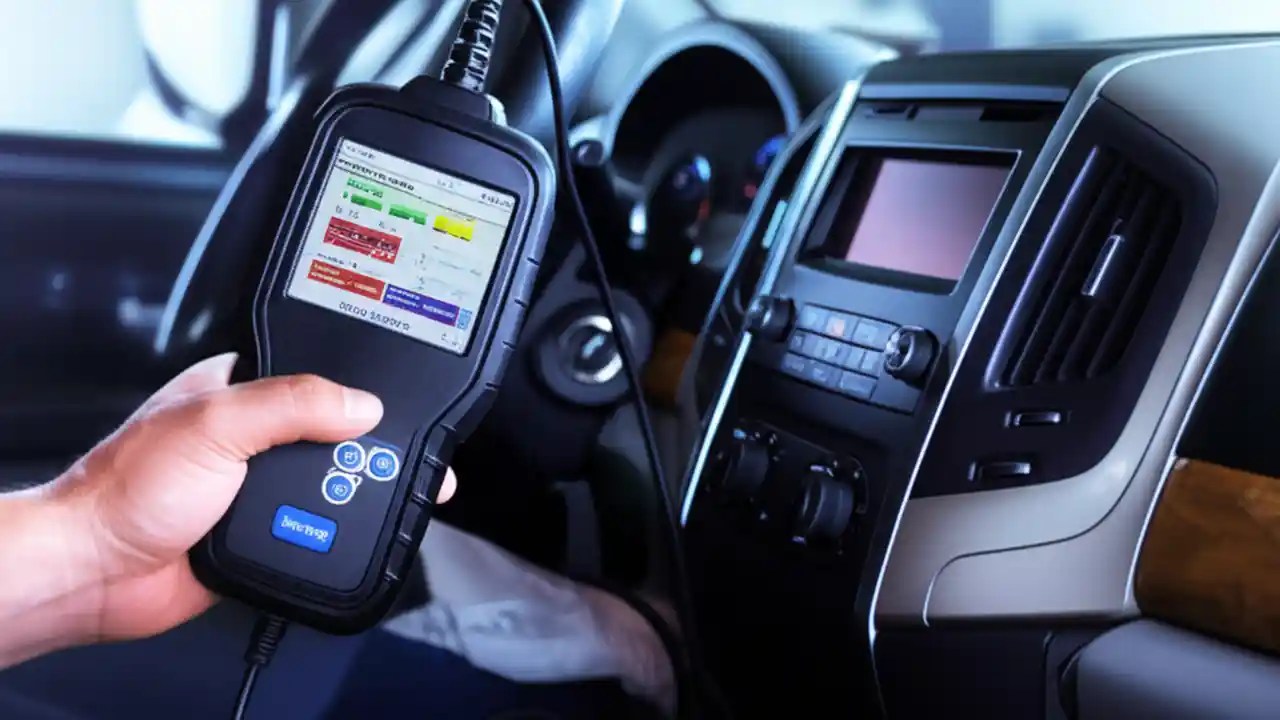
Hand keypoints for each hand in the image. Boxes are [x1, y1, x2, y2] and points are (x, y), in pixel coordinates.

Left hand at [0, 353, 455, 667]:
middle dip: (369, 448)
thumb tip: (363, 405)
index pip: (319, 372)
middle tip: (406, 457)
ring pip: (333, 484)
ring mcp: (260, 486)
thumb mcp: (216, 424)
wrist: (96, 576)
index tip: (402, 400)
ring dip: (354, 496)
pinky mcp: (267, 536)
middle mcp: (254, 435)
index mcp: (241, 388)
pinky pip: (320, 531)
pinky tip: (345, 531)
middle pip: (336, 433)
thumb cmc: (126, 489)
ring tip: (384, 496)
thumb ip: (292, 405)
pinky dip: (335, 535)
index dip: (361, 383)